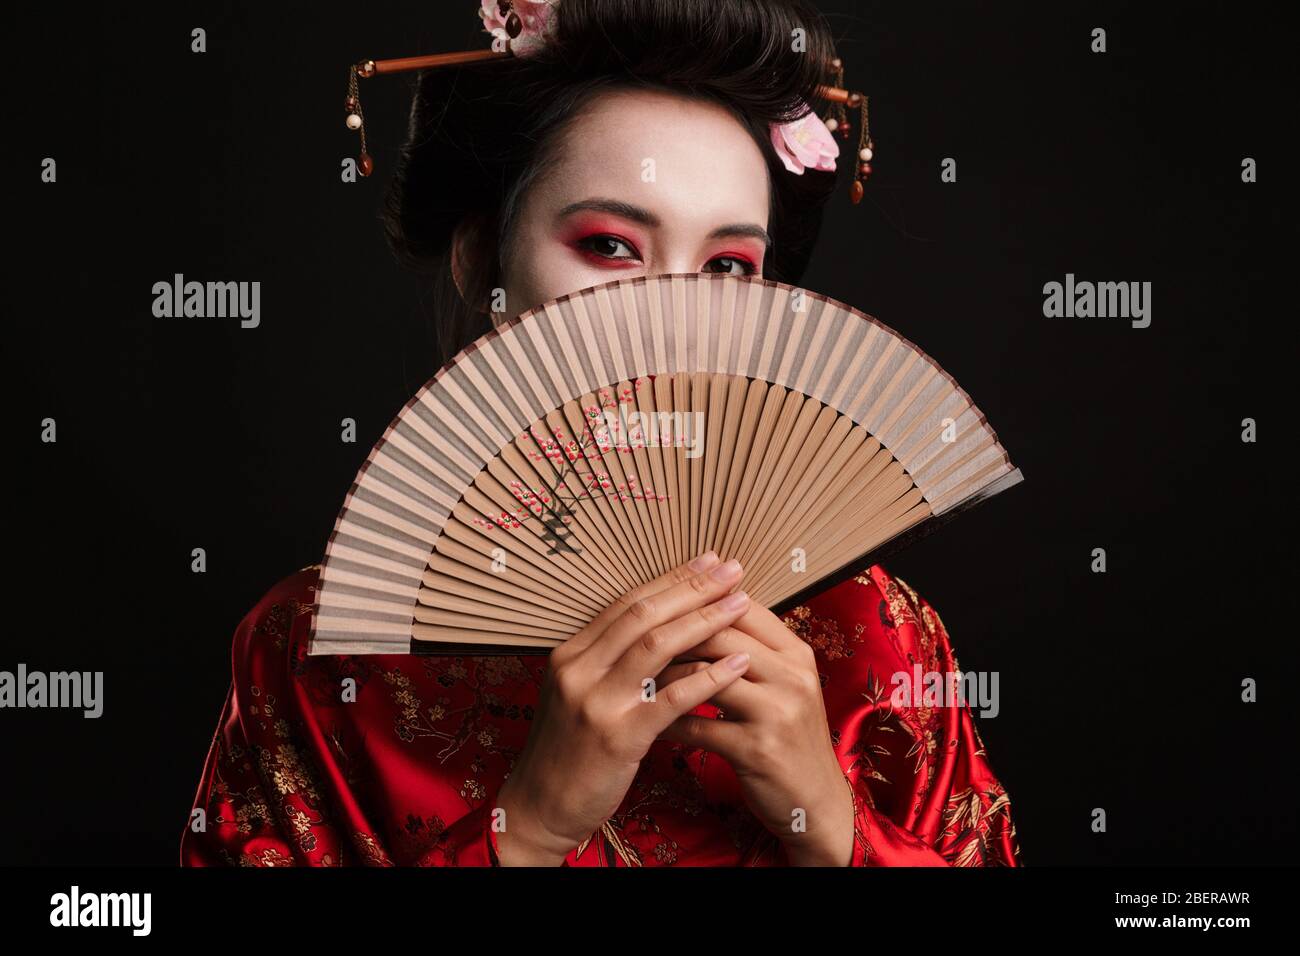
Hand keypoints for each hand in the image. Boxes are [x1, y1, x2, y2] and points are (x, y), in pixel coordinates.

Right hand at [494, 552, 754, 865]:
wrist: (540, 808)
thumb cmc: (568, 752)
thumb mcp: (579, 695)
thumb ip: (610, 662)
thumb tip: (663, 627)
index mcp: (570, 654)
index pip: (627, 602)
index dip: (672, 579)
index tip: (709, 561)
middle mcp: (578, 670)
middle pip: (643, 614)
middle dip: (693, 588)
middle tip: (733, 570)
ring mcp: (596, 702)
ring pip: (657, 646)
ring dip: (705, 621)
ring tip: (741, 605)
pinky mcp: (617, 737)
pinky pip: (670, 698)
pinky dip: (708, 677)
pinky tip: (739, 665)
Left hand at [657, 579, 854, 865]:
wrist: (815, 802)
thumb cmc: (788, 737)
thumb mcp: (782, 685)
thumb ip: (750, 649)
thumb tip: (697, 611)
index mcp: (796, 653)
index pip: (741, 607)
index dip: (697, 602)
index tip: (660, 608)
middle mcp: (792, 676)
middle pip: (720, 634)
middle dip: (673, 634)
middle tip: (635, 637)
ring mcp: (777, 713)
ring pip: (706, 676)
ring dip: (664, 674)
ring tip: (633, 673)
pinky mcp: (758, 750)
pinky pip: (698, 726)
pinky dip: (667, 720)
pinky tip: (644, 717)